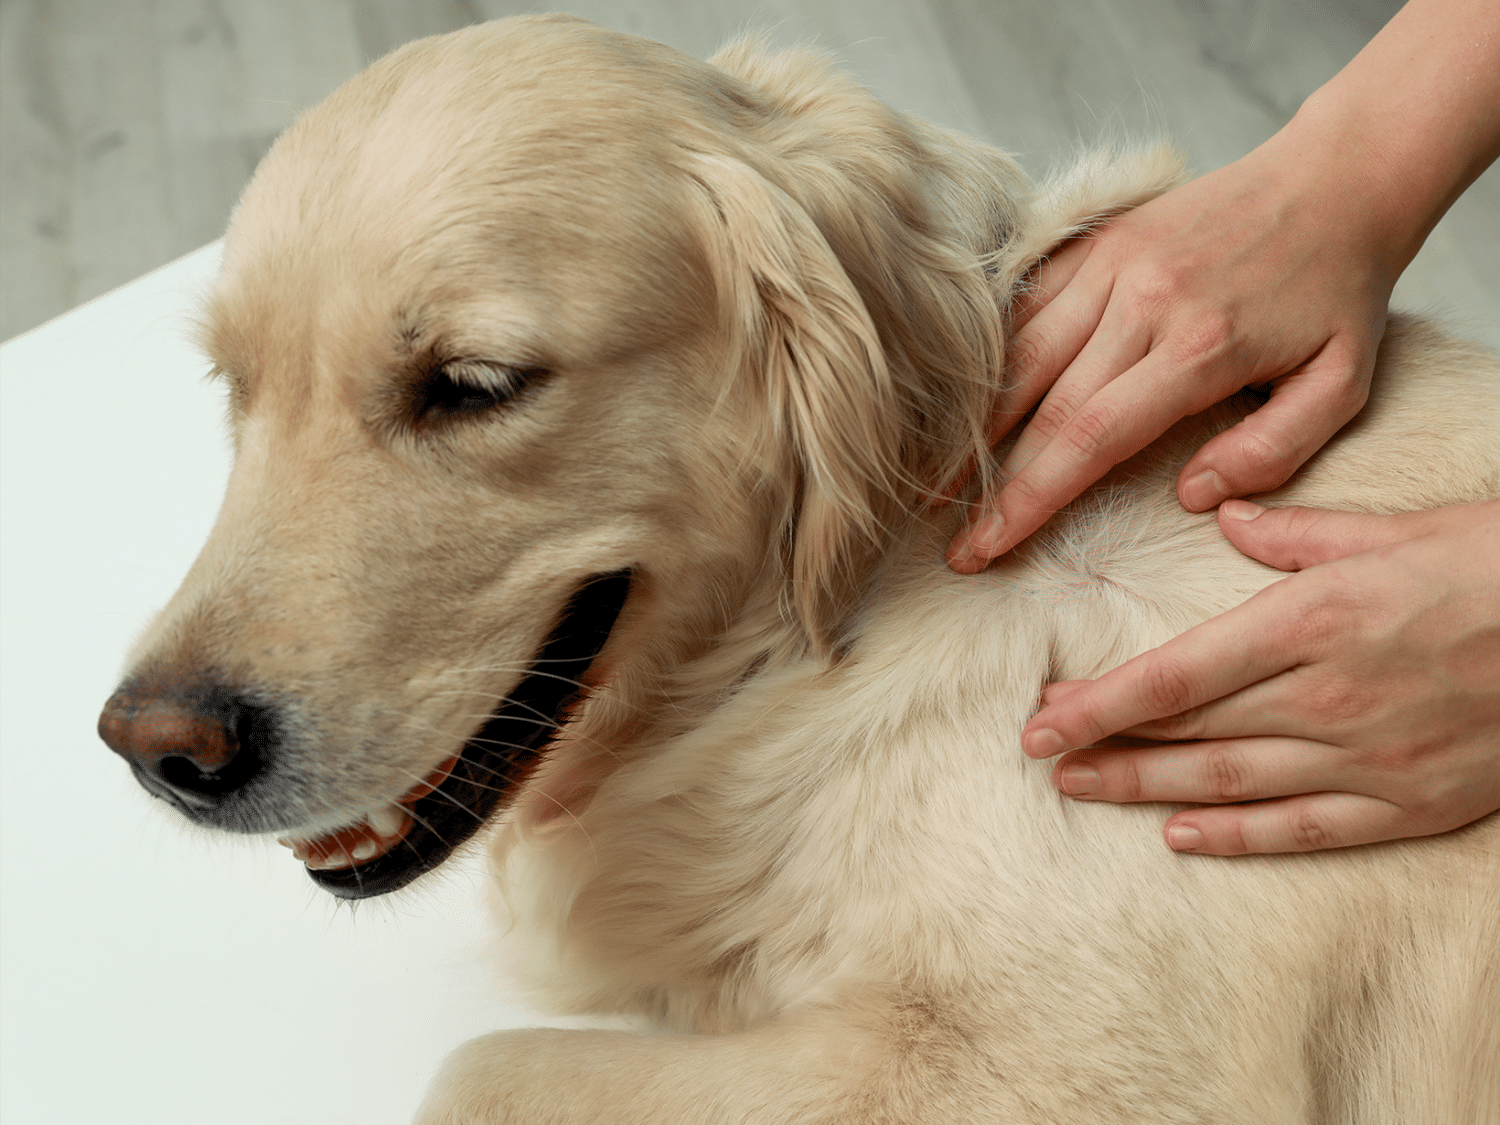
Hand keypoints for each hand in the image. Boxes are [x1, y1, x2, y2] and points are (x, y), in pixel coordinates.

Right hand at [947, 135, 1399, 571]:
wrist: (1336, 178)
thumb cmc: (1340, 291)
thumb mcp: (1343, 384)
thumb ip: (1274, 451)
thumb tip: (1192, 496)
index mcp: (1197, 347)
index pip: (1088, 438)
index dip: (1027, 500)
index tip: (985, 547)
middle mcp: (1140, 302)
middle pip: (1039, 408)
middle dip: (988, 484)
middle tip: (952, 541)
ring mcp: (1111, 264)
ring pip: (1018, 356)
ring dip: (972, 426)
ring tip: (935, 482)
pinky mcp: (1096, 242)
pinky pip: (1025, 306)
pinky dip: (990, 359)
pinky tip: (964, 405)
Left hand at [1021, 500, 1499, 854]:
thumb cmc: (1494, 565)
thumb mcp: (1390, 529)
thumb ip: (1292, 533)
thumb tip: (1222, 513)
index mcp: (1313, 622)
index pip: (1177, 674)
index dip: (1100, 704)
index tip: (1040, 719)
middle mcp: (1327, 697)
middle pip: (1189, 732)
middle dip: (1106, 745)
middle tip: (1041, 754)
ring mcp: (1368, 759)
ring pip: (1231, 784)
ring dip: (1147, 790)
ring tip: (1084, 789)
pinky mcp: (1410, 803)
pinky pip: (1305, 830)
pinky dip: (1237, 837)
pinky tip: (1181, 835)